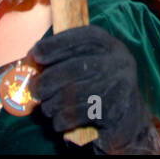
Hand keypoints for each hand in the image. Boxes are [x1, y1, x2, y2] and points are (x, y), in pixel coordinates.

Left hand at [31, 25, 155, 153]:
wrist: (129, 121)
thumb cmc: (100, 90)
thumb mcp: (90, 67)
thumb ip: (66, 59)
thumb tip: (30, 60)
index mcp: (111, 46)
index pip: (84, 37)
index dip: (57, 43)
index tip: (35, 53)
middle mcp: (119, 62)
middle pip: (74, 67)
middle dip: (47, 80)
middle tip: (34, 90)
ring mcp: (119, 86)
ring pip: (73, 94)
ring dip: (51, 104)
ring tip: (47, 108)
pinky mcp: (114, 111)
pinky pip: (77, 114)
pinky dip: (61, 120)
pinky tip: (60, 121)